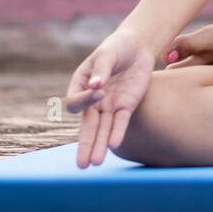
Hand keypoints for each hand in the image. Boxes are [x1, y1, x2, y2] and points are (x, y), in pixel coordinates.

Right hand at [65, 28, 155, 167]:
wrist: (137, 47)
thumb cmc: (117, 47)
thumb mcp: (107, 54)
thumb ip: (101, 69)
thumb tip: (97, 86)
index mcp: (80, 84)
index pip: (75, 102)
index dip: (85, 99)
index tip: (99, 89)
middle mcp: (93, 99)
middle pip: (87, 125)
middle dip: (85, 144)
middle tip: (81, 165)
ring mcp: (109, 104)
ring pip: (102, 129)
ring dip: (99, 145)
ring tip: (94, 163)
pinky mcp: (126, 105)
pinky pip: (120, 122)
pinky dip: (117, 133)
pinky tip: (113, 145)